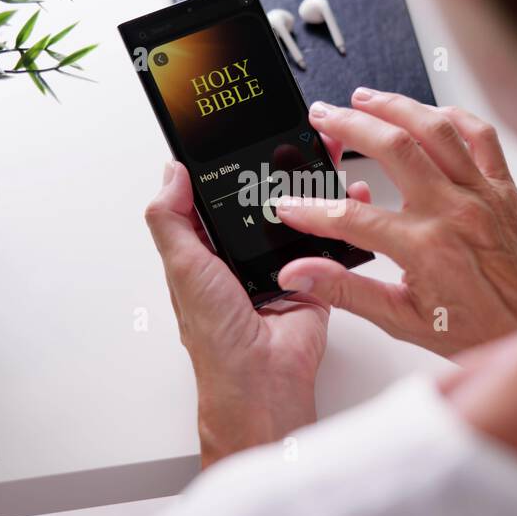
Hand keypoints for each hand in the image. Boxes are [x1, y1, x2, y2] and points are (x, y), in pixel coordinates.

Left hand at [144, 138, 371, 467]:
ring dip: (310, 187)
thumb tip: (170, 174)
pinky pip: (329, 240)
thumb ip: (170, 219)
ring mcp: (281, 264)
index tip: (238, 136)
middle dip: (276, 170)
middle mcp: (243, 256)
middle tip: (290, 137)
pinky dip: (340, 219)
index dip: (226, 168)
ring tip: (320, 153)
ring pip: (297, 214)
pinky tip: (346, 194)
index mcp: (207, 251)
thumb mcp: (183, 268)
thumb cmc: (218, 338)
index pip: (215, 197)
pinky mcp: (314, 275)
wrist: (262, 379)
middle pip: (261, 199)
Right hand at [275, 88, 516, 356]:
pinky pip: (481, 136)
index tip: (290, 204)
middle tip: (323, 116)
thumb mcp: (400, 319)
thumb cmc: (475, 327)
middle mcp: (455, 212)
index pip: (352, 217)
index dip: (312, 209)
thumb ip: (344, 291)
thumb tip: (301, 274)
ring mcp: (481, 194)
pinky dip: (453, 117)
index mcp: (425, 247)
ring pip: (435, 129)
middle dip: (350, 124)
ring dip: (395, 106)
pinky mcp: (503, 188)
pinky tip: (429, 113)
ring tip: (364, 99)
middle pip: (393, 147)